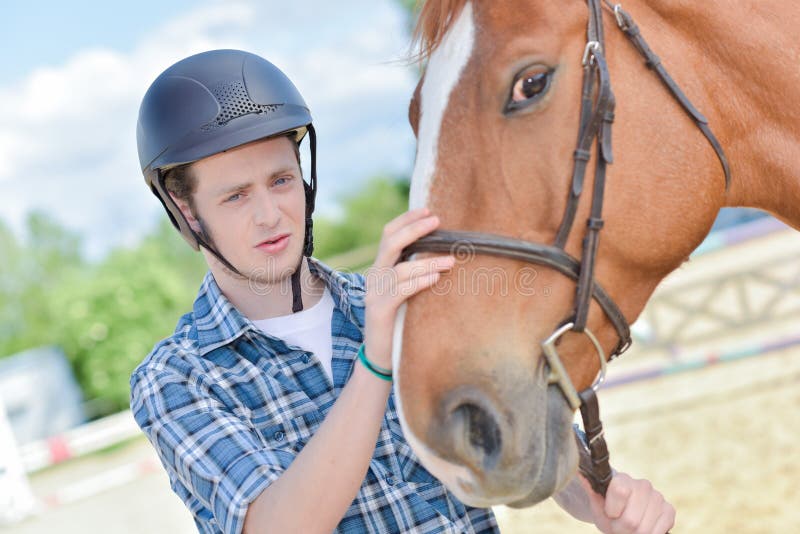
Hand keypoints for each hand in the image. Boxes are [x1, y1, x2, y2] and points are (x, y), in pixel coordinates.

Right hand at [363, 208, 453, 368]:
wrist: (381, 356)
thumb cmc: (400, 321)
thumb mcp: (406, 292)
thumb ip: (415, 272)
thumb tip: (445, 252)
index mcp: (380, 268)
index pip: (388, 234)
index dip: (406, 220)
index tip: (428, 210)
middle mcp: (374, 276)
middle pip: (390, 242)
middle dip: (414, 229)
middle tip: (437, 221)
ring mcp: (374, 293)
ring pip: (401, 268)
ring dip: (428, 261)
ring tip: (451, 260)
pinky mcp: (378, 310)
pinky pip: (400, 291)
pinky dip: (419, 282)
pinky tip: (435, 278)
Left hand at [581, 472, 674, 533]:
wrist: (621, 513)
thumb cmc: (607, 508)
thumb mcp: (596, 502)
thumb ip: (590, 488)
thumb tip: (579, 473)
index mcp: (623, 479)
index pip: (619, 492)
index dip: (612, 511)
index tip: (609, 513)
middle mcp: (643, 485)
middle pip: (631, 520)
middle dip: (621, 528)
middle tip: (618, 524)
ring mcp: (658, 497)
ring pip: (644, 529)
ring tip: (629, 526)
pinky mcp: (669, 510)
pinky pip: (658, 532)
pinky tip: (642, 527)